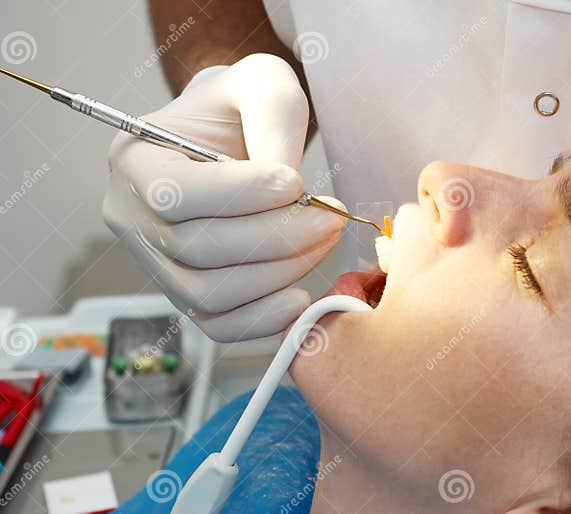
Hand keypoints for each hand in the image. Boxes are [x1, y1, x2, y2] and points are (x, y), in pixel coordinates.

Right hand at [104, 54, 345, 341]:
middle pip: (198, 249)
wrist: (230, 139)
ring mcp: (155, 263)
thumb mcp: (262, 86)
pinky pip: (219, 325)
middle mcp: (130, 217)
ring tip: (323, 239)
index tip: (296, 183)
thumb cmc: (242, 109)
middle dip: (276, 237)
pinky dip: (263, 319)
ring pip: (211, 293)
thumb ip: (273, 121)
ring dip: (280, 273)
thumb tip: (288, 192)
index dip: (241, 195)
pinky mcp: (186, 294)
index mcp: (134, 158)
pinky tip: (302, 297)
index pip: (175, 193)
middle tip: (330, 218)